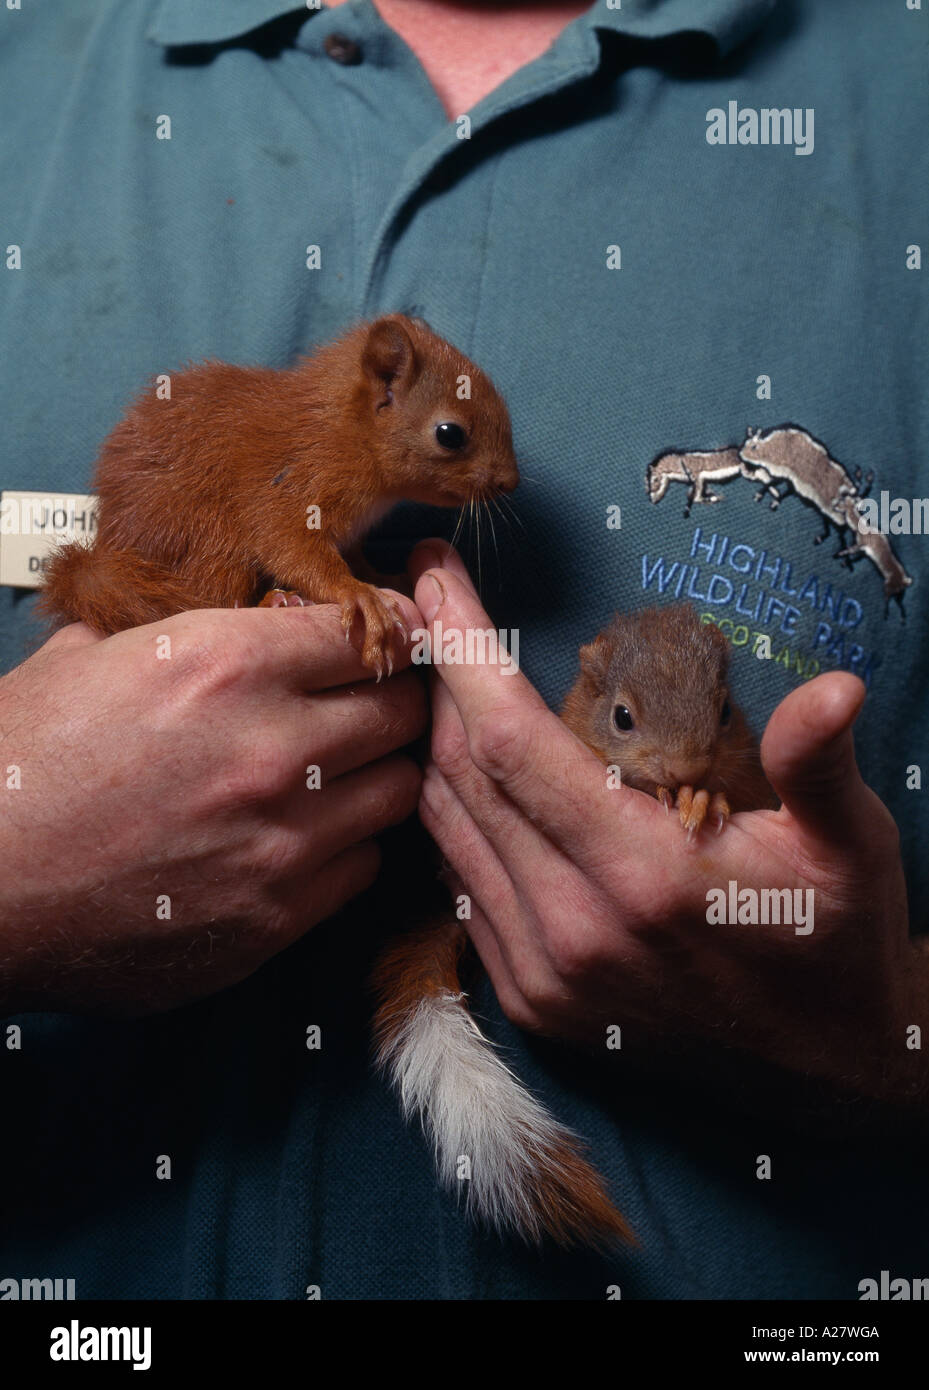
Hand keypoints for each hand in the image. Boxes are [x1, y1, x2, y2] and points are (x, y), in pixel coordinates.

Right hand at [0, 596, 425, 1014]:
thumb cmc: (14, 771)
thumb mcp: (83, 661)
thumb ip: (170, 632)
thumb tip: (210, 623)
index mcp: (227, 665)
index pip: (370, 631)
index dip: (382, 633)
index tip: (384, 643)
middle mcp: (273, 748)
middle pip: (402, 709)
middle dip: (390, 701)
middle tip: (365, 708)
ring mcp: (283, 839)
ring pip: (399, 791)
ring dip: (376, 776)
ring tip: (338, 775)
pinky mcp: (275, 916)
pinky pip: (361, 867)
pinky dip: (344, 848)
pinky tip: (302, 839)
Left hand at [409, 542, 927, 1116]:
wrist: (821, 1070)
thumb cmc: (835, 941)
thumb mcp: (850, 848)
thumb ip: (821, 766)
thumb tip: (836, 689)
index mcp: (643, 877)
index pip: (512, 744)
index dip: (465, 652)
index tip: (437, 575)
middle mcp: (573, 928)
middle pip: (461, 774)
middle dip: (436, 675)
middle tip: (429, 600)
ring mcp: (542, 972)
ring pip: (445, 826)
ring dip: (433, 739)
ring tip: (440, 669)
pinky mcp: (529, 998)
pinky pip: (460, 881)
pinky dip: (453, 812)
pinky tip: (467, 768)